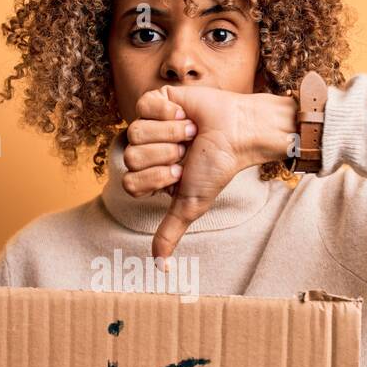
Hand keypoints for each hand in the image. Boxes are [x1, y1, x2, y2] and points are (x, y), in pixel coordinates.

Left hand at [132, 85, 295, 258]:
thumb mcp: (191, 204)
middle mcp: (145, 150)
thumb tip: (159, 267)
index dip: (156, 178)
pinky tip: (185, 113)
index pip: (129, 182)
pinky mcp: (156, 99)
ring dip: (171, 133)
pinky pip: (144, 106)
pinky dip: (168, 112)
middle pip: (131, 157)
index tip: (181, 173)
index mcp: (148, 174)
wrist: (237, 133)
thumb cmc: (216, 168)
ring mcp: (148, 123)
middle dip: (166, 155)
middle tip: (187, 151)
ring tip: (190, 132)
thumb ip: (170, 232)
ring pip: (136, 132)